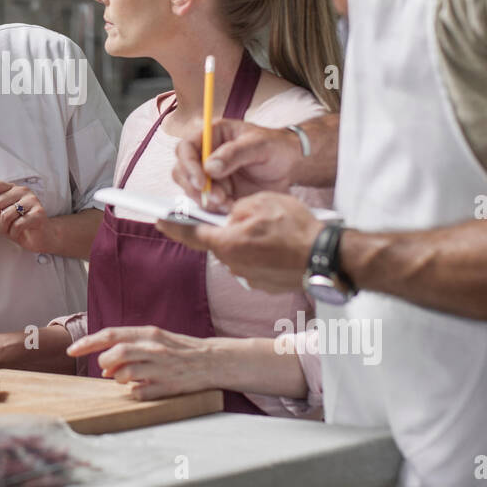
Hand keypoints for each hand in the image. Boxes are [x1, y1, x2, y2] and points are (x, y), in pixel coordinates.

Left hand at [0, 180, 53, 252]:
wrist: (42, 237)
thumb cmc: (19, 225)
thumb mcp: (0, 216)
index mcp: (12, 188)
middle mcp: (23, 191)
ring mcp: (32, 201)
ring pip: (6, 215)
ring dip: (3, 229)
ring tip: (8, 231)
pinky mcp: (39, 214)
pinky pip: (17, 225)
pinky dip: (13, 233)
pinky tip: (17, 234)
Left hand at [66, 326, 217, 399]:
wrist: (214, 361)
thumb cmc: (180, 350)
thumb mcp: (155, 340)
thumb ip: (130, 348)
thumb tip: (105, 367)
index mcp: (148, 333)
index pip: (111, 335)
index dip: (88, 343)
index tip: (71, 351)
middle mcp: (153, 349)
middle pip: (116, 353)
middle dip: (104, 363)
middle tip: (108, 370)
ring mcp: (161, 369)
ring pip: (125, 375)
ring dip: (118, 379)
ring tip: (127, 378)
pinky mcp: (168, 387)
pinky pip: (139, 393)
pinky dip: (133, 393)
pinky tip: (142, 388)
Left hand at [156, 192, 321, 293]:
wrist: (326, 258)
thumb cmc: (296, 228)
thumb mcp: (261, 202)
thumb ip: (235, 209)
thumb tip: (229, 217)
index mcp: (227, 243)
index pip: (191, 234)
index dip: (173, 225)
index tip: (159, 220)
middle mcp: (234, 264)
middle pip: (218, 242)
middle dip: (225, 229)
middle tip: (244, 216)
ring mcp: (249, 277)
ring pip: (238, 252)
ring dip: (246, 241)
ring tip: (270, 230)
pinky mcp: (264, 284)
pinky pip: (254, 263)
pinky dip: (260, 253)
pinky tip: (278, 245)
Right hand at [171, 119, 300, 210]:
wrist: (291, 165)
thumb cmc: (276, 147)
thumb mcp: (259, 145)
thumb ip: (234, 153)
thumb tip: (209, 167)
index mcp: (212, 135)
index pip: (186, 148)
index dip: (189, 165)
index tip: (202, 182)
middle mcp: (205, 155)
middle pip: (182, 171)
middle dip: (195, 188)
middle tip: (218, 198)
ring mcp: (209, 175)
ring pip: (191, 190)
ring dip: (205, 200)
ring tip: (228, 203)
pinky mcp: (217, 192)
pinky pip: (206, 203)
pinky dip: (214, 209)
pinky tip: (232, 207)